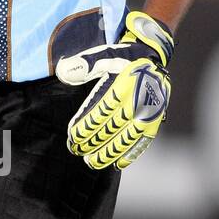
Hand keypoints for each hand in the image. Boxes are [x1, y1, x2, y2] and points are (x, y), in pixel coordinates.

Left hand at [56, 10, 173, 169]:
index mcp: (124, 85)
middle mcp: (138, 101)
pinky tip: (117, 163)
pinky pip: (143, 141)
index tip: (73, 137)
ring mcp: (149, 113)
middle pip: (111, 128)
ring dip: (107, 153)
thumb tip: (61, 72)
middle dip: (91, 142)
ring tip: (91, 161)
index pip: (101, 112)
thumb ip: (84, 64)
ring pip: (126, 139)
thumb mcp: (105, 54)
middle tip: (76, 150)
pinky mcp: (156, 121)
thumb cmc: (124, 58)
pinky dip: (131, 154)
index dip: (85, 127)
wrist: (154, 58)